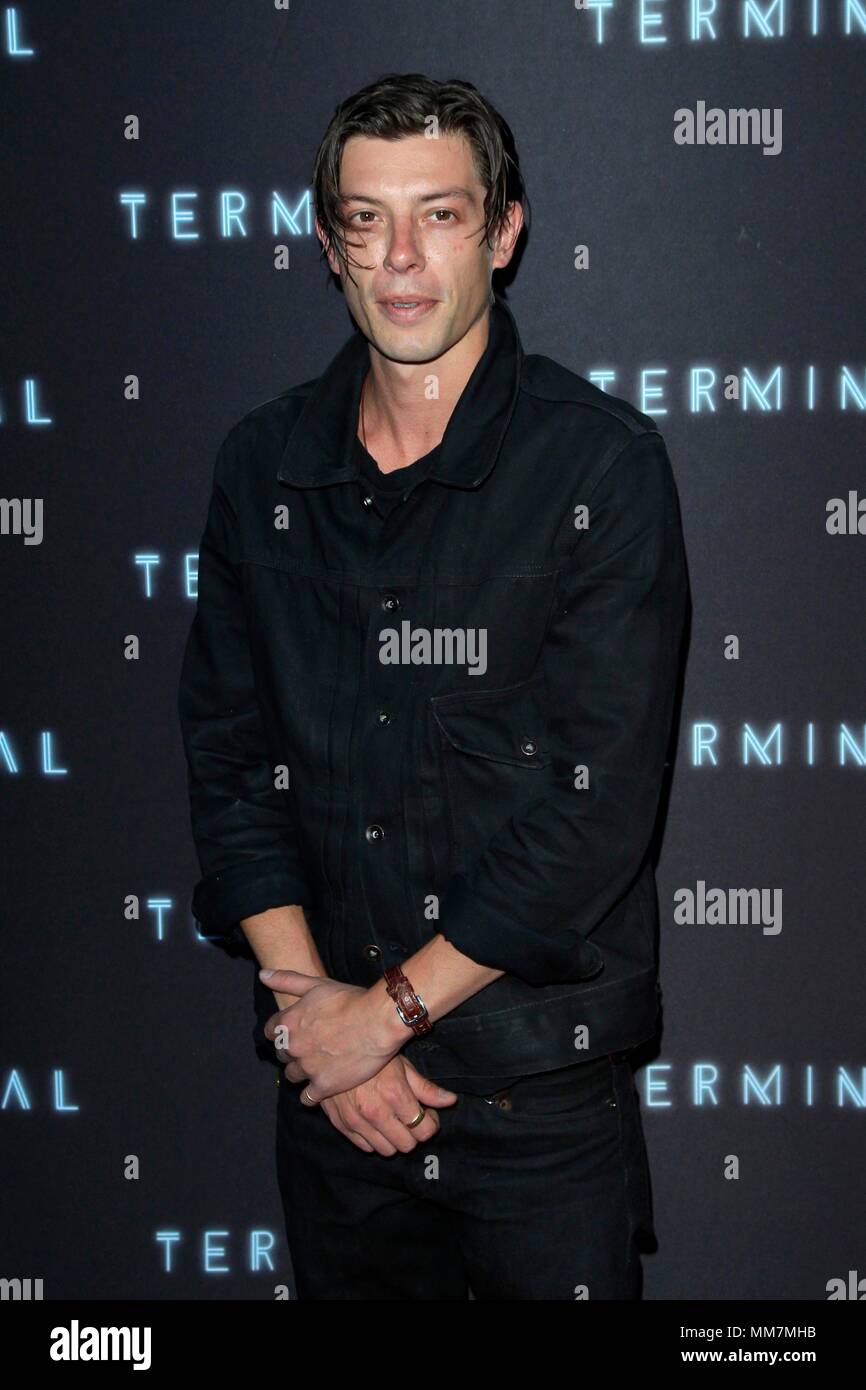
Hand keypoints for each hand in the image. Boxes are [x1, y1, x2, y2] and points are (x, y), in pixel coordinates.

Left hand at [261, 969, 403, 1100]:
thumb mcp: (317, 984)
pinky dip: (311, 1095)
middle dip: (292, 1051)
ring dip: (301, 1071)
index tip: (295, 1031)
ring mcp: (308, 1068)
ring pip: (292, 1076)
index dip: (281, 1031)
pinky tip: (321, 1086)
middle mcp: (293, 1047)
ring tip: (317, 1066)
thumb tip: (263, 975)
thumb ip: (287, 980)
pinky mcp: (324, 1086)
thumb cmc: (350, 1000)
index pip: (271, 1032)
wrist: (378, 1022)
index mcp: (288, 1022)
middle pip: (282, 1054)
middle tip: (310, 1047)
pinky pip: (307, 1098)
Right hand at [287, 1054, 458, 1156]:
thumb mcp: (402, 1065)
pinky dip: (374, 1139)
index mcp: (394, 1094)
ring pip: (387, 1150)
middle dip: (414, 1133)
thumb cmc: (371, 1051)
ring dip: (394, 1138)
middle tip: (412, 1116)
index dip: (431, 1123)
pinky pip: (365, 1146)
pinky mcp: (341, 1124)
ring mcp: (356, 1121)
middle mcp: (375, 1112)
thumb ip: (426, 1088)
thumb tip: (450, 1101)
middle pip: (407, 1145)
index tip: (428, 1114)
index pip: (424, 1129)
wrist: (331, 1045)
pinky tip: (375, 1121)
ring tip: (393, 1119)